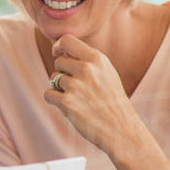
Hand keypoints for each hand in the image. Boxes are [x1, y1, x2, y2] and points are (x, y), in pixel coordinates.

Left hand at [42, 34, 139, 154]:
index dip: (58, 46)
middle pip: (58, 62)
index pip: (66, 40)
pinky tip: (69, 106)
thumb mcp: (107, 73)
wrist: (121, 129)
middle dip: (62, 72)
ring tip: (78, 99)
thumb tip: (61, 51)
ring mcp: (76, 86)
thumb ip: (87, 60)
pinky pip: (48, 94)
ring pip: (53, 78)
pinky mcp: (67, 102)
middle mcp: (86, 69)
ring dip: (60, 88)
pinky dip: (54, 100)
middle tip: (76, 87)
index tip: (57, 53)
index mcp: (97, 59)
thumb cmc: (112, 101)